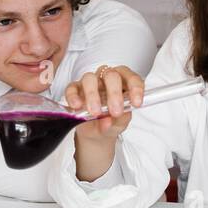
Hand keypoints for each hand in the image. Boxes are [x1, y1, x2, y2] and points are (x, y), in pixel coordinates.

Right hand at [66, 66, 143, 180]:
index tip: (136, 103)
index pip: (132, 78)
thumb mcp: (119, 124)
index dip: (135, 88)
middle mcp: (107, 79)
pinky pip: (72, 88)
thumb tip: (107, 121)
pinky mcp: (75, 90)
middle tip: (115, 111)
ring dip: (93, 95)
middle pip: (111, 75)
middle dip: (114, 93)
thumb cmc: (112, 122)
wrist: (97, 133)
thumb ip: (117, 121)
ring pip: (90, 78)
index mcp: (123, 83)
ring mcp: (90, 83)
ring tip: (95, 113)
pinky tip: (77, 106)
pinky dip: (73, 96)